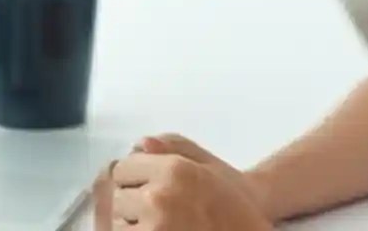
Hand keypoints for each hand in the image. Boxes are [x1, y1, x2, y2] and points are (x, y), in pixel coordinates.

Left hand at [95, 134, 271, 229]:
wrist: (248, 229)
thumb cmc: (231, 201)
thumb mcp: (206, 164)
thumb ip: (172, 146)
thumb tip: (140, 144)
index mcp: (174, 170)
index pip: (124, 168)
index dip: (136, 176)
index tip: (150, 184)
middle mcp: (160, 198)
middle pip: (118, 195)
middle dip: (134, 200)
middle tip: (162, 207)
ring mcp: (155, 227)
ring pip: (119, 222)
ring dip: (134, 222)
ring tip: (164, 221)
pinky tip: (161, 230)